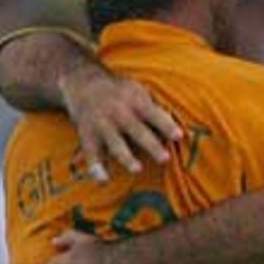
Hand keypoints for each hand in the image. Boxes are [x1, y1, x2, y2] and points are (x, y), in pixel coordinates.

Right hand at [59, 59, 182, 181]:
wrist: (83, 83)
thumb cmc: (120, 94)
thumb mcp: (137, 93)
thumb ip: (154, 110)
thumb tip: (177, 131)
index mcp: (134, 100)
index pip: (153, 113)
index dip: (166, 125)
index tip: (179, 136)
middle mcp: (118, 112)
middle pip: (137, 131)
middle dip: (151, 145)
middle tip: (165, 158)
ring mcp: (102, 125)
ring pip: (115, 144)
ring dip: (126, 157)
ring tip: (137, 169)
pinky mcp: (87, 137)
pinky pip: (91, 155)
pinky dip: (96, 168)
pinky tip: (104, 180)